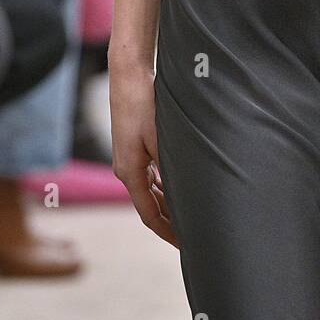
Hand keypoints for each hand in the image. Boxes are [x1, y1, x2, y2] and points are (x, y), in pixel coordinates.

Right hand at [110, 61, 177, 246]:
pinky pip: (150, 174)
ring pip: (150, 190)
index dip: (167, 232)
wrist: (128, 74)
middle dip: (170, 221)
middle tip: (194, 233)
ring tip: (191, 213)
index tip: (185, 245)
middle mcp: (126, 169)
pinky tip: (180, 185)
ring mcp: (129, 157)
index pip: (149, 215)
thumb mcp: (161, 137)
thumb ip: (170, 167)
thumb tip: (183, 194)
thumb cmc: (144, 103)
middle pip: (149, 206)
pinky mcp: (134, 145)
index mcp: (130, 172)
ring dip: (168, 203)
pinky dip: (164, 185)